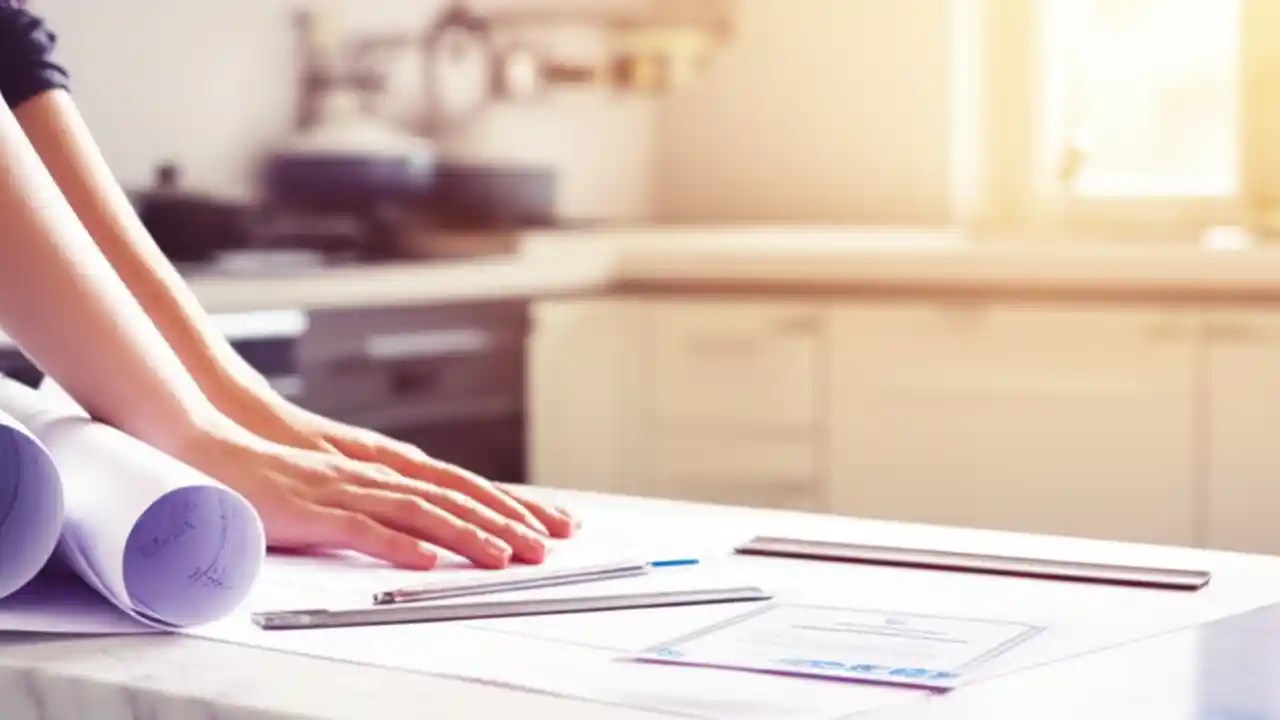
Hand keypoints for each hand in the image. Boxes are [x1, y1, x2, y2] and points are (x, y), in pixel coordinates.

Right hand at [210, 383, 577, 538]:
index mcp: (391, 466)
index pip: (466, 486)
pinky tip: (426, 560)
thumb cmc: (281, 466)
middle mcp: (380, 473)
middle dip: (508, 521)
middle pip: (457, 496)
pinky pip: (364, 528)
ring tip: (506, 556)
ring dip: (468, 534)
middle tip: (550, 544)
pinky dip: (398, 543)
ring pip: (423, 511)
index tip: (553, 523)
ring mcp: (349, 488)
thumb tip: (432, 520)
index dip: (512, 504)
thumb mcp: (349, 478)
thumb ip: (390, 494)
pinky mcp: (314, 510)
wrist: (217, 444)